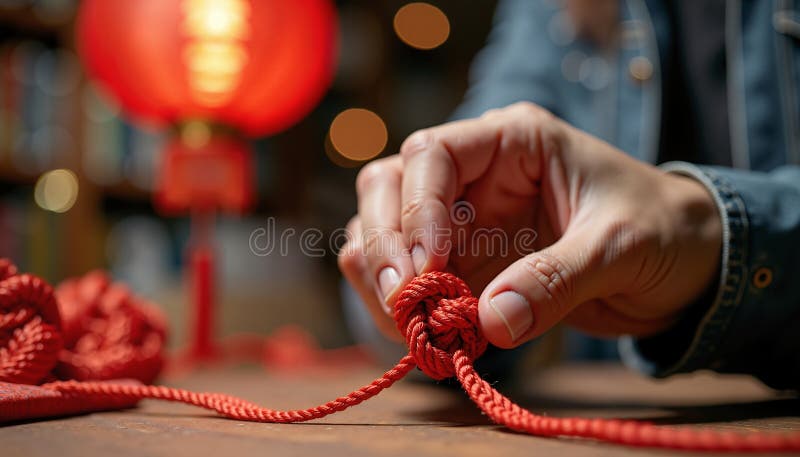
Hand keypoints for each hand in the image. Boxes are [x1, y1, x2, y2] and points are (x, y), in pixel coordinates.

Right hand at [338, 102, 721, 347]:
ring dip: (381, 279)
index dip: (418, 210)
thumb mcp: (621, 247)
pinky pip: (404, 278)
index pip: (432, 155)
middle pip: (386, 186)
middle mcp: (473, 173)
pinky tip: (420, 334)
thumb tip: (490, 321)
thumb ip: (557, 280)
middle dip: (384, 244)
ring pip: (381, 232)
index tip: (430, 267)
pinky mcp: (460, 264)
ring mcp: (459, 220)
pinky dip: (396, 307)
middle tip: (403, 300)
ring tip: (412, 325)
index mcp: (512, 141)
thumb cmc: (663, 231)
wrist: (685, 265)